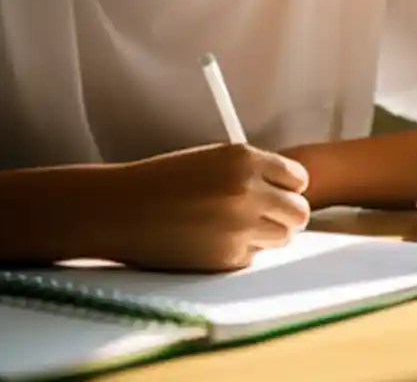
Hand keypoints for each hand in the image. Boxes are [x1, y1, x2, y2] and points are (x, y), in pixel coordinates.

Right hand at [105, 143, 310, 271]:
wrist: (117, 209)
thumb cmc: (162, 181)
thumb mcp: (212, 160)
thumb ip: (252, 171)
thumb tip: (289, 191)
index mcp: (244, 159)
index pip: (298, 179)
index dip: (287, 188)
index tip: (274, 193)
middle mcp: (248, 191)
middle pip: (299, 212)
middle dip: (286, 215)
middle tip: (264, 217)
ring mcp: (239, 226)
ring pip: (283, 237)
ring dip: (267, 234)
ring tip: (236, 228)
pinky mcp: (226, 257)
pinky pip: (253, 256)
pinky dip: (240, 251)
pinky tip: (212, 240)